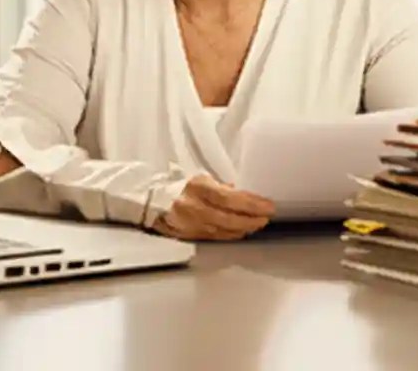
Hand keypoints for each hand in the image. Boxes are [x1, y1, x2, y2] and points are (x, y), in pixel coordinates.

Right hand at [152, 175, 275, 240]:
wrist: (150, 203)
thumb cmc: (176, 188)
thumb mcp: (199, 179)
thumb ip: (220, 187)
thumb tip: (241, 192)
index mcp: (198, 187)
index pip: (231, 198)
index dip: (251, 204)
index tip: (267, 205)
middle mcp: (195, 206)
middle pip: (230, 217)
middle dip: (252, 219)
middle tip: (266, 217)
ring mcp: (192, 223)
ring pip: (225, 230)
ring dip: (244, 228)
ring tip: (257, 224)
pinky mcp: (191, 235)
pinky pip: (217, 237)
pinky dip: (232, 234)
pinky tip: (241, 232)